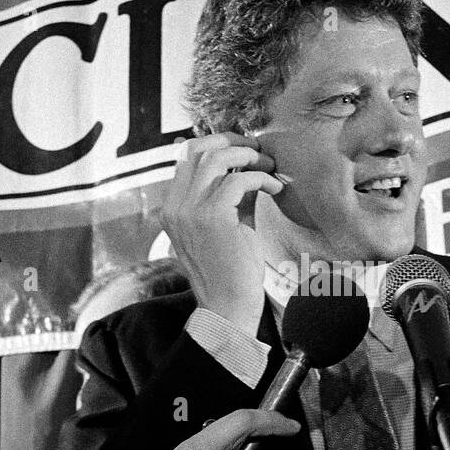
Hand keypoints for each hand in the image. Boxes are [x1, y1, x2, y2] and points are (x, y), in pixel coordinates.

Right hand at [161, 132, 286, 337]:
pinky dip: (262, 178)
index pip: (187, 157)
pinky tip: (276, 188)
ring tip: (270, 167)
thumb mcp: (226, 226)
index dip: (218, 146)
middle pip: (198, 149)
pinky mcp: (212, 218)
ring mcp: (190, 211)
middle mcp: (175, 207)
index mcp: (172, 208)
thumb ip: (231, 197)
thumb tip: (247, 167)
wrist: (228, 307)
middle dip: (233, 142)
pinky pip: (239, 180)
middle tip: (259, 151)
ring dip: (249, 156)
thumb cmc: (230, 271)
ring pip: (217, 159)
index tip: (246, 151)